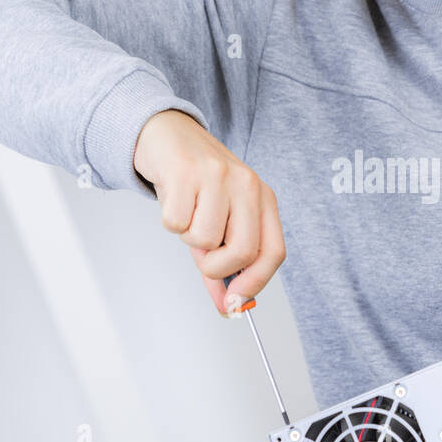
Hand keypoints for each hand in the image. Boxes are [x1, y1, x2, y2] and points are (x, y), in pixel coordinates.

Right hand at [133, 109, 286, 313]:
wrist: (167, 135)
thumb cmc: (196, 183)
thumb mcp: (216, 221)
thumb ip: (223, 264)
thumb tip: (227, 306)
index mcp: (262, 198)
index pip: (273, 252)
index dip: (255, 283)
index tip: (234, 302)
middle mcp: (246, 185)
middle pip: (243, 252)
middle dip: (217, 268)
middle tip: (202, 258)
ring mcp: (218, 176)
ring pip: (204, 239)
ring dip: (188, 237)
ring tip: (187, 212)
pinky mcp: (186, 171)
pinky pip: (176, 222)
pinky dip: (169, 221)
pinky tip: (173, 198)